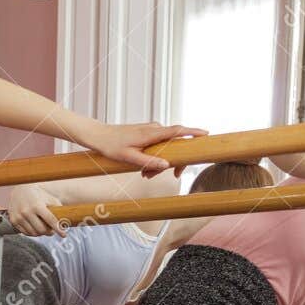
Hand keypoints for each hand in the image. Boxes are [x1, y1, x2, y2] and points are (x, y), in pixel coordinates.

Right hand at [9, 183, 64, 236]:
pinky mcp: (13, 220)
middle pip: (41, 230)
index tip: (64, 235)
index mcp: (38, 205)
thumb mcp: (50, 198)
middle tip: (51, 231)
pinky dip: (32, 233)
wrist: (20, 190)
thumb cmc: (38, 195)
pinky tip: (35, 228)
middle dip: (49, 232)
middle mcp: (27, 211)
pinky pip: (25, 232)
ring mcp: (19, 217)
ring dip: (40, 233)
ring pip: (33, 233)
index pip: (51, 221)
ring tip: (43, 229)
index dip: (58, 229)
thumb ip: (58, 209)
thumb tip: (66, 221)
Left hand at [87, 121, 206, 176]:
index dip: (193, 132)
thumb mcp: (128, 158)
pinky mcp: (146, 133)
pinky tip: (143, 170)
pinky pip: (158, 146)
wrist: (98, 135)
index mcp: (151, 133)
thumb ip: (148, 162)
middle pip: (175, 143)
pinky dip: (155, 158)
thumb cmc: (110, 146)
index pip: (177, 130)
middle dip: (173, 161)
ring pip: (166, 147)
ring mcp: (151, 130)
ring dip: (161, 162)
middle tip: (167, 176)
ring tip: (145, 176)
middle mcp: (154, 129)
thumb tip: (167, 165)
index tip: (206, 134)